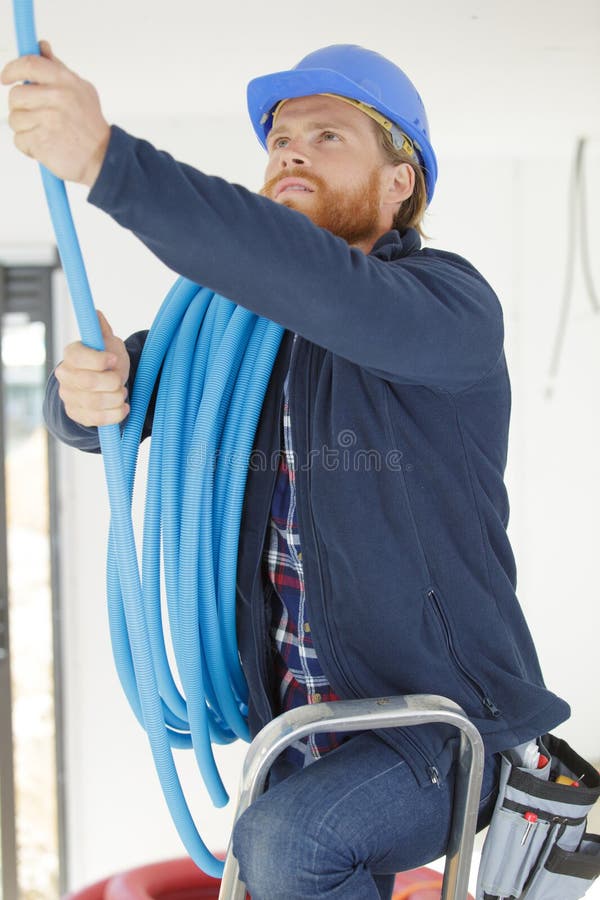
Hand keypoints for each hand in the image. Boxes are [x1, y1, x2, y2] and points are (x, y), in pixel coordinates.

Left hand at [1, 40, 110, 186]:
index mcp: (65, 82)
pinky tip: (44, 146)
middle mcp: (57, 98)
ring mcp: (47, 120)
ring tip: (44, 133)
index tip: (6, 77)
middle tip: (34, 116)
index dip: (12, 69)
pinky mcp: (40, 141)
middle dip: (20, 107)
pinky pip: (19, 140)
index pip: (30, 65)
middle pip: (15, 95)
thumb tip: (41, 47)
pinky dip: (28, 146)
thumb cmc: (90, 126)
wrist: (102, 158)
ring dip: (25, 129)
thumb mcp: (81, 90)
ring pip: (14, 119)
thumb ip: (58, 68)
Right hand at [56, 311, 130, 426]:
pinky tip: (123, 407)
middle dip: (113, 382)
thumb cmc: (106, 360)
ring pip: (96, 402)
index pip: (80, 358)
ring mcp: (69, 396)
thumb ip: (102, 330)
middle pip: (89, 382)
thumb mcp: (107, 342)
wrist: (103, 384)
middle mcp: (65, 376)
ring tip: (121, 393)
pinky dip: (116, 414)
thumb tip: (96, 313)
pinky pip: (98, 420)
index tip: (115, 360)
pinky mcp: (77, 414)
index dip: (101, 361)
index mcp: (72, 354)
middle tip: (120, 380)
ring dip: (116, 398)